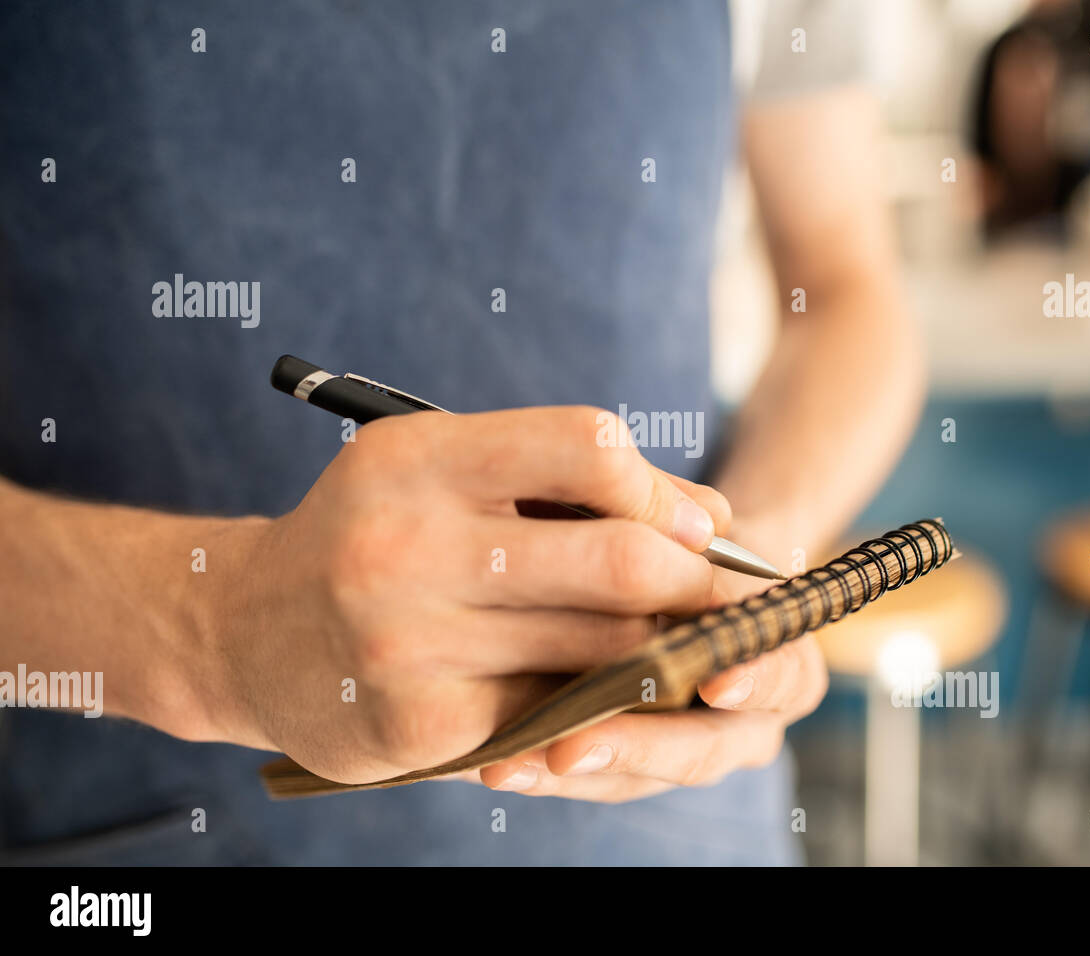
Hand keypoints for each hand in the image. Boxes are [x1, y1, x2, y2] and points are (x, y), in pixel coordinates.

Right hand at [195, 407, 730, 784]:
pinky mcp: (420, 725)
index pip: (588, 446)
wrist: (246, 631)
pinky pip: (556, 709)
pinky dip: (595, 700)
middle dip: (697, 581)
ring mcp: (408, 641)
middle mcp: (405, 545)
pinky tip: (605, 691)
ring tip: (678, 638)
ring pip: (603, 646)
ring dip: (658, 645)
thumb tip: (713, 518)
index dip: (659, 486)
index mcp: (417, 458)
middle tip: (730, 596)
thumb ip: (567, 480)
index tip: (693, 524)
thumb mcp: (444, 472)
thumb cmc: (375, 534)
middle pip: (618, 558)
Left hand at [477, 530, 828, 801]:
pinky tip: (495, 764)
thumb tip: (702, 521)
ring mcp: (685, 752)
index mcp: (785, 666)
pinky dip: (541, 770)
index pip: (780, 679)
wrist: (685, 575)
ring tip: (509, 765)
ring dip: (569, 773)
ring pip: (635, 779)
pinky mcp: (626, 767)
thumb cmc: (698, 544)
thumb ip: (707, 530)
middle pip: (701, 751)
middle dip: (634, 748)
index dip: (752, 680)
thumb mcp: (709, 528)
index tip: (715, 680)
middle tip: (572, 746)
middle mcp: (745, 726)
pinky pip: (588, 778)